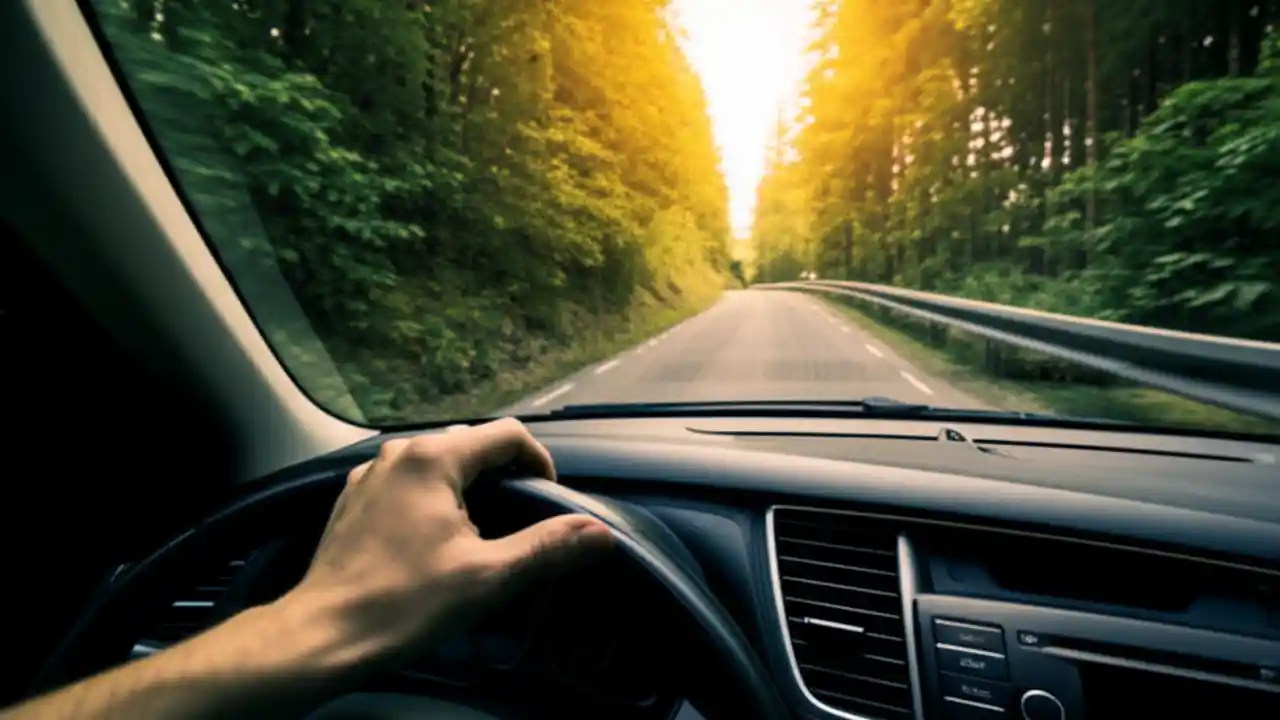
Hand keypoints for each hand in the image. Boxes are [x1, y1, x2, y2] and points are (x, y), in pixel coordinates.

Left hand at [281, 418, 613, 665]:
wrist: (323, 635)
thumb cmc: (404, 603)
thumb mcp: (488, 578)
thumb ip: (547, 548)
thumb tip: (599, 533)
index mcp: (431, 458)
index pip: (507, 435)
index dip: (539, 464)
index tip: (549, 502)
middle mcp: (398, 453)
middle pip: (471, 445)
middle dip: (504, 475)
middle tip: (520, 521)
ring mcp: (370, 475)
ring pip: (437, 464)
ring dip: (468, 489)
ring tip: (482, 534)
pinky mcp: (353, 501)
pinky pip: (408, 484)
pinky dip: (433, 500)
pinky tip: (436, 542)